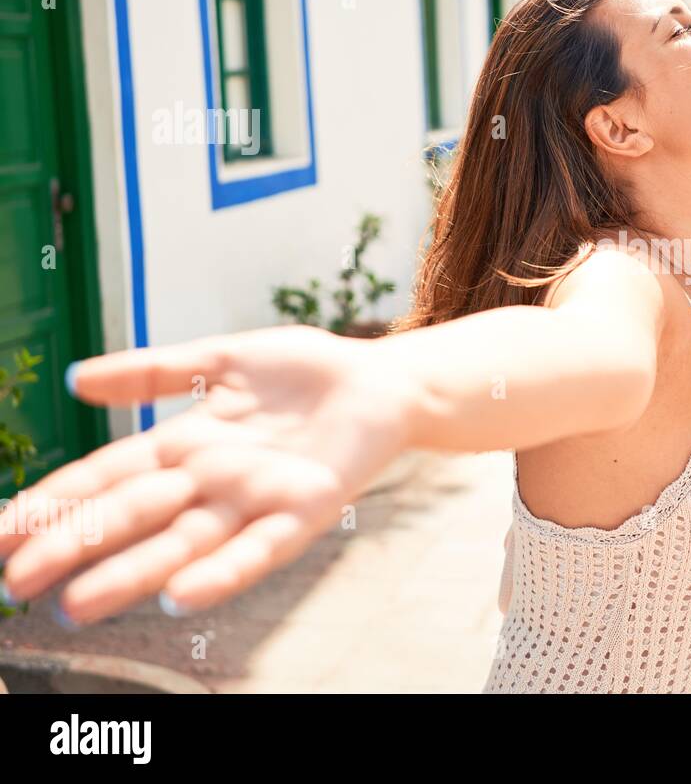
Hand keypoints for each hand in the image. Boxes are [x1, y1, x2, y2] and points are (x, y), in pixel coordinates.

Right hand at [0, 325, 415, 626]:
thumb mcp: (223, 359)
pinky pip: (261, 547)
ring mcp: (258, 499)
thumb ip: (156, 371)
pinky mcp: (307, 508)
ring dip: (133, 573)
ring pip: (184, 542)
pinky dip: (224, 571)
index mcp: (187, 445)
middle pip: (133, 515)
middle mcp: (213, 481)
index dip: (54, 501)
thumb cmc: (305, 372)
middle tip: (16, 583)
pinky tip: (184, 593)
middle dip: (75, 546)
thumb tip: (75, 379)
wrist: (381, 380)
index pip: (106, 476)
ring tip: (79, 604)